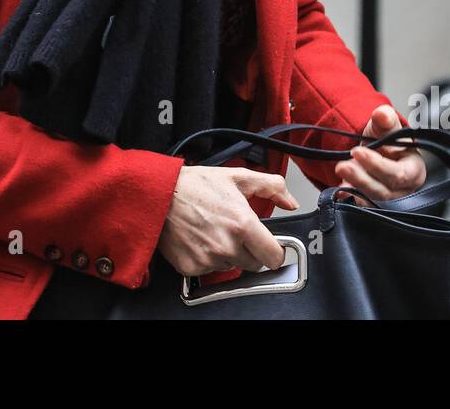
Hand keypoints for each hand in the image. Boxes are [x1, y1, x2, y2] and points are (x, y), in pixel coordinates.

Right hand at [157, 166, 299, 276]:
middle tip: (235, 232)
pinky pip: (209, 271)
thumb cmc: (195, 185)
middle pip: (255, 264)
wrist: (159, 194)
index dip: (273, 250)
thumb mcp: (237, 177)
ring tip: (214, 231)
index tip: (267, 244)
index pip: (274, 257)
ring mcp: (208, 259)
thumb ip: (271, 187)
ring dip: (228, 255)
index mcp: (243, 224)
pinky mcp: (192, 268)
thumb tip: (290, 202)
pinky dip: (207, 258)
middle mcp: (227, 246)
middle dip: (250, 251)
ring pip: (232, 267)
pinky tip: (200, 240)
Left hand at [332, 104, 425, 206]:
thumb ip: (385, 119)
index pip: (398, 174)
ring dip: (353, 187)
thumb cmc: (387, 140)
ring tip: (340, 172)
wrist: (375, 151)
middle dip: (362, 178)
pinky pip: (360, 206)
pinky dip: (349, 199)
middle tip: (342, 166)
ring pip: (371, 200)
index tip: (358, 152)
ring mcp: (388, 201)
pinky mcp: (373, 206)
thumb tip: (382, 114)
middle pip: (383, 190)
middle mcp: (403, 190)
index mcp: (414, 170)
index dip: (377, 165)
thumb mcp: (385, 126)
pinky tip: (339, 191)